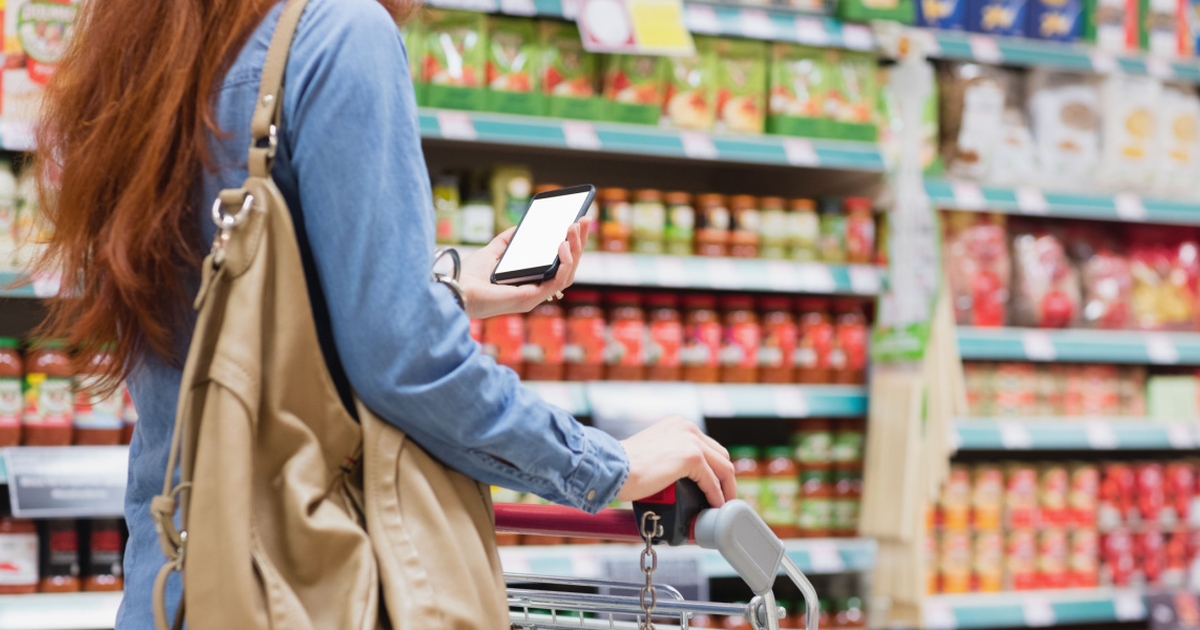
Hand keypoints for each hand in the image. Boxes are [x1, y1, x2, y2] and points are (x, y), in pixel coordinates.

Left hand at [458, 220, 589, 319]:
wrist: (455, 286)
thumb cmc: (469, 275)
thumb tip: (523, 226)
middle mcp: (535, 290)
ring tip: (575, 228)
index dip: (572, 246)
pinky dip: (565, 263)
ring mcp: (535, 296)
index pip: (558, 265)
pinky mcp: (531, 298)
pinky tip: (564, 245)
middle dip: (579, 243)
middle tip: (585, 220)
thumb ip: (509, 240)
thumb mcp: (493, 250)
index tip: (579, 224)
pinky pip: (558, 281)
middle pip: (568, 267)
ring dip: (576, 250)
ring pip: (568, 274)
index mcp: (529, 281)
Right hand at [617, 416, 736, 507]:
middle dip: (724, 479)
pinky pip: (712, 481)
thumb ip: (669, 459)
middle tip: (721, 499)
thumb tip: (681, 480)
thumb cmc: (623, 468)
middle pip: (720, 455)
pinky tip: (713, 507)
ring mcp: (690, 440)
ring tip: (721, 507)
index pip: (708, 447)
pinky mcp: (691, 457)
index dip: (715, 469)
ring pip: (723, 468)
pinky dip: (715, 497)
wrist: (611, 469)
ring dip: (725, 490)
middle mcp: (686, 427)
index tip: (716, 486)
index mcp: (677, 424)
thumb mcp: (652, 454)